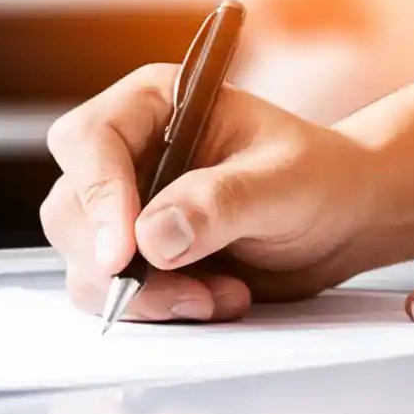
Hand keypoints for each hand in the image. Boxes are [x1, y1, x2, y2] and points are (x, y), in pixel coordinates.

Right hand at [41, 63, 380, 321]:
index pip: (89, 141)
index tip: (124, 252)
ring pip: (83, 259)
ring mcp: (123, 207)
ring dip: (144, 293)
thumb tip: (152, 236)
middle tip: (186, 289)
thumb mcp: (283, 182)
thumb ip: (220, 202)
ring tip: (216, 294)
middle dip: (120, 262)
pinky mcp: (133, 254)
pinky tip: (211, 298)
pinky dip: (155, 309)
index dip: (98, 196)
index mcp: (151, 104)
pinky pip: (109, 291)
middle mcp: (125, 152)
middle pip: (71, 208)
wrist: (341, 220)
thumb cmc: (318, 177)